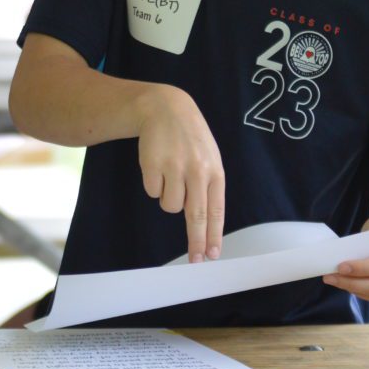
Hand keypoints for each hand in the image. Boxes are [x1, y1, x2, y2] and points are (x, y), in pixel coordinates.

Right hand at [132, 83, 224, 262]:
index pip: (216, 210)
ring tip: (170, 177)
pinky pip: (152, 192)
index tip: (212, 255)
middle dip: (196, 242)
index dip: (213, 235)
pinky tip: (158, 167)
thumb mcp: (207, 157)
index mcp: (214, 170)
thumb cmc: (190, 138)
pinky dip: (154, 185)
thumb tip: (206, 224)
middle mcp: (197, 170)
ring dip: (168, 198)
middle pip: (196, 216)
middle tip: (195, 260)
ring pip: (170, 206)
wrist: (165, 108)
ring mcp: (174, 167)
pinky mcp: (153, 165)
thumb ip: (208, 186)